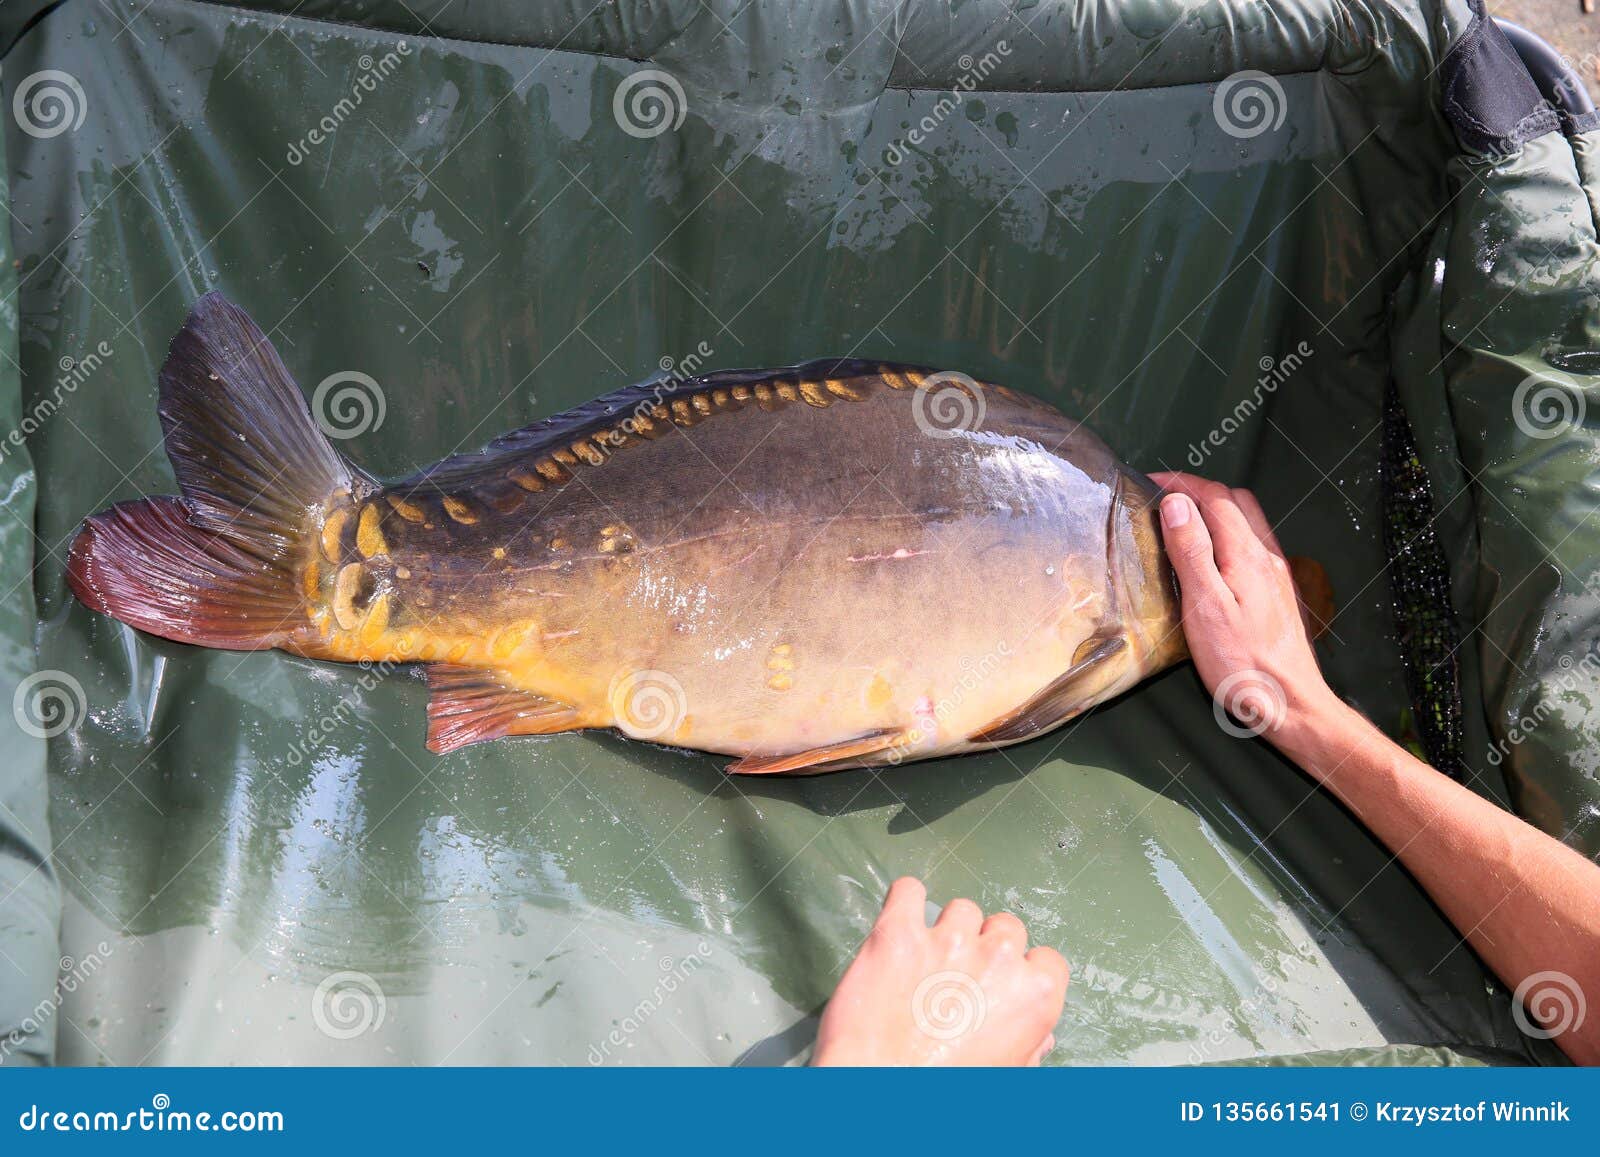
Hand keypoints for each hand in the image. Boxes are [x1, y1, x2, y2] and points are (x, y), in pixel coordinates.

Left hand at [812, 877, 1068, 1065]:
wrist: (879, 1092)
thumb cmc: (942, 1090)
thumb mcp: (1006, 1074)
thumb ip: (1027, 1045)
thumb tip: (1037, 1035)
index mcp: (1034, 996)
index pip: (1047, 960)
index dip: (1023, 971)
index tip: (1003, 983)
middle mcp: (997, 959)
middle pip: (1005, 927)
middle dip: (986, 947)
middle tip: (960, 976)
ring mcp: (947, 940)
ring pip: (962, 909)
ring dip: (948, 928)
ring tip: (926, 959)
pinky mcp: (899, 932)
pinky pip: (908, 891)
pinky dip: (906, 898)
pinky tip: (903, 915)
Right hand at [1149, 472, 1337, 747]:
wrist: (1291, 704)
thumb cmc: (1243, 664)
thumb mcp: (1205, 606)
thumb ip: (1191, 551)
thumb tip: (1176, 504)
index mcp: (1247, 554)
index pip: (1215, 498)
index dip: (1182, 483)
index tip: (1151, 482)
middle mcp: (1268, 557)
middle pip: (1237, 502)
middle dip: (1200, 491)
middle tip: (1165, 499)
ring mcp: (1277, 575)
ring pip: (1248, 523)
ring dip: (1216, 512)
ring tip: (1183, 523)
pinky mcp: (1279, 594)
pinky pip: (1253, 547)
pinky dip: (1228, 536)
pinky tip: (1213, 560)